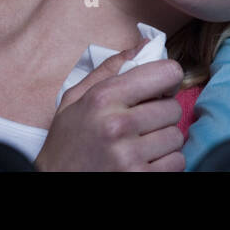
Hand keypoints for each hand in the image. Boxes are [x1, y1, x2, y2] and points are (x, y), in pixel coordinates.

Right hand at [34, 42, 185, 171]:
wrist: (53, 184)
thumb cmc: (66, 144)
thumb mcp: (75, 100)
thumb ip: (110, 68)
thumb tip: (146, 44)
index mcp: (104, 98)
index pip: (167, 73)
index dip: (168, 80)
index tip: (160, 90)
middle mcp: (118, 126)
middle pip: (173, 108)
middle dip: (162, 115)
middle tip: (142, 124)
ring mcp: (129, 156)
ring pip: (176, 137)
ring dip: (163, 141)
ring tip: (140, 145)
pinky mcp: (139, 178)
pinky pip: (176, 163)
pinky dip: (165, 163)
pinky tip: (143, 162)